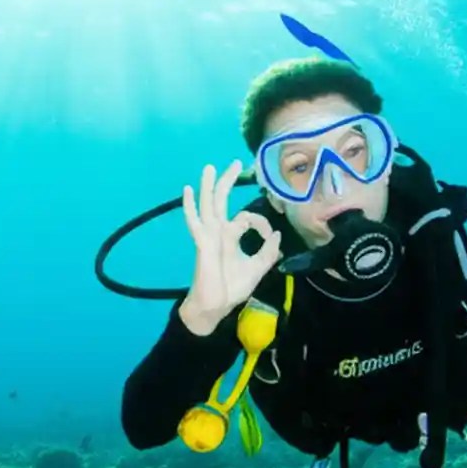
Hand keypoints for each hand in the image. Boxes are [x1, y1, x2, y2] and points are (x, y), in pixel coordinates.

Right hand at [179, 160, 282, 334]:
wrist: (215, 305)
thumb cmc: (232, 287)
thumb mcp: (258, 268)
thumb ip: (268, 252)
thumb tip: (279, 236)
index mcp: (232, 236)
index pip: (246, 217)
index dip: (263, 223)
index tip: (272, 237)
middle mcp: (219, 231)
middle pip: (223, 200)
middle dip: (229, 180)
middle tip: (237, 162)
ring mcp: (209, 235)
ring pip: (209, 205)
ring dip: (209, 186)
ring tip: (210, 167)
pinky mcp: (203, 243)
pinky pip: (195, 222)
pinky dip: (190, 206)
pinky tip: (187, 190)